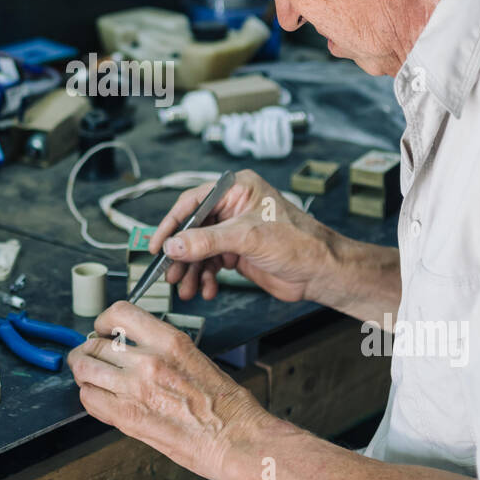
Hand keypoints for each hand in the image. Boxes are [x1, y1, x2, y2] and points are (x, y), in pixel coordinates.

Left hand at [67, 302, 270, 479]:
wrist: (238, 439)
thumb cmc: (228, 407)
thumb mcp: (196, 360)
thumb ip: (162, 353)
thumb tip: (136, 353)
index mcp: (170, 340)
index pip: (120, 313)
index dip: (104, 321)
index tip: (104, 329)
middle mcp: (149, 360)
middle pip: (96, 344)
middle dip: (89, 350)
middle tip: (91, 357)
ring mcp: (135, 388)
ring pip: (85, 369)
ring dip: (84, 373)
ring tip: (89, 377)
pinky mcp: (128, 417)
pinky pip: (89, 399)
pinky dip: (89, 397)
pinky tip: (98, 399)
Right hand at [148, 169, 337, 303]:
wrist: (322, 272)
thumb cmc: (298, 242)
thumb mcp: (247, 238)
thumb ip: (206, 241)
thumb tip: (174, 245)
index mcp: (236, 189)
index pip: (192, 202)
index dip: (172, 224)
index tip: (157, 245)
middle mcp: (233, 206)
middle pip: (193, 229)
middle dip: (181, 254)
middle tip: (170, 274)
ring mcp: (234, 230)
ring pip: (200, 250)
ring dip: (192, 271)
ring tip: (187, 289)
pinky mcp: (238, 252)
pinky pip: (211, 264)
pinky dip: (206, 278)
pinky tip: (206, 290)